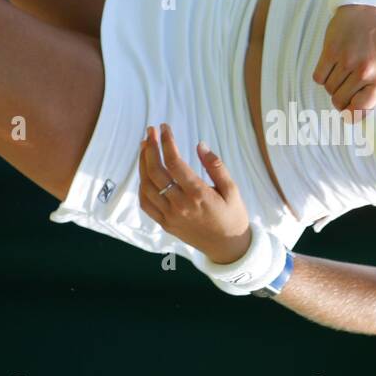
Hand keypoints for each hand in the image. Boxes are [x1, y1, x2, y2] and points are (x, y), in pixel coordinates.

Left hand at [138, 123, 251, 264]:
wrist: (228, 247)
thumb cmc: (233, 215)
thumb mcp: (232, 189)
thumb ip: (216, 166)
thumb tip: (200, 145)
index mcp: (198, 194)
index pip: (174, 162)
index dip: (167, 142)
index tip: (164, 127)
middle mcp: (180, 205)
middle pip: (155, 172)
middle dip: (150, 148)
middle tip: (150, 132)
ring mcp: (170, 216)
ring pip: (146, 186)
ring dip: (143, 164)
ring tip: (145, 147)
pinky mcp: (165, 224)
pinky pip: (146, 203)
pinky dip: (142, 185)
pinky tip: (145, 172)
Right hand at [311, 4, 375, 117]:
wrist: (368, 11)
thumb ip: (374, 92)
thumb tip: (357, 115)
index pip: (361, 109)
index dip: (351, 114)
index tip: (347, 113)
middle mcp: (365, 72)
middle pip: (340, 101)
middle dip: (339, 97)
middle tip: (344, 85)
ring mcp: (347, 62)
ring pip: (329, 89)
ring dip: (331, 84)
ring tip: (340, 69)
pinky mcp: (331, 52)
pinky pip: (318, 78)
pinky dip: (322, 75)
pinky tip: (330, 64)